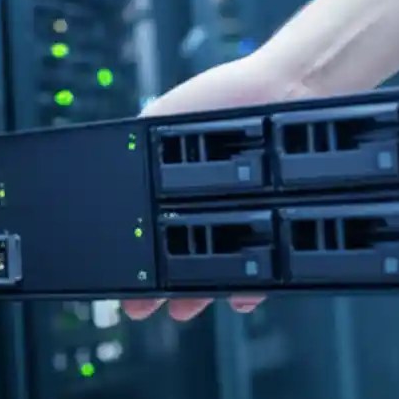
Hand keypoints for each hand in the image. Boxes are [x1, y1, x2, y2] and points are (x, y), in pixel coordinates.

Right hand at [123, 51, 315, 322]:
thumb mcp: (164, 115)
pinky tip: (240, 295)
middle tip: (143, 305)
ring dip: (200, 291)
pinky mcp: (271, 226)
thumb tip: (110, 164)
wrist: (289, 92)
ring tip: (185, 306)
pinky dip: (250, 285)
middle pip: (181, 254)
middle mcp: (207, 201)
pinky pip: (262, 267)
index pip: (151, 226)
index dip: (136, 255)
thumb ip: (138, 142)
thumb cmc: (230, 93)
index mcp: (175, 179)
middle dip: (162, 285)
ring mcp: (240, 215)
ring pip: (217, 266)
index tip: (122, 278)